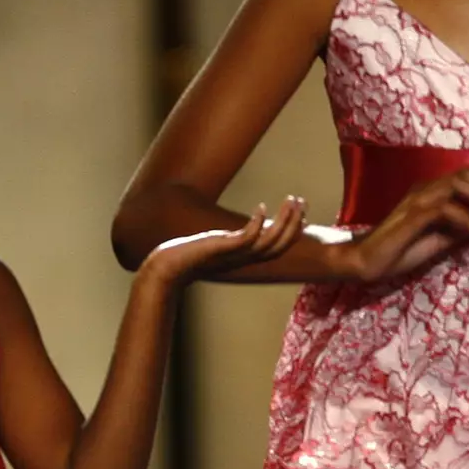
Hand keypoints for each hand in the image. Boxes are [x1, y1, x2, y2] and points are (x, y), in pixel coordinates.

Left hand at [141, 196, 308, 286]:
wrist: (166, 269)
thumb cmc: (187, 258)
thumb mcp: (213, 247)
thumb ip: (226, 242)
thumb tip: (229, 233)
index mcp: (245, 259)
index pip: (278, 247)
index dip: (293, 231)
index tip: (301, 213)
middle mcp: (244, 259)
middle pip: (281, 245)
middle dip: (294, 223)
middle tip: (302, 200)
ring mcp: (234, 255)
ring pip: (270, 242)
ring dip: (284, 221)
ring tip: (292, 199)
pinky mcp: (221, 249)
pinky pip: (247, 238)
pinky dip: (257, 224)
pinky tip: (261, 206)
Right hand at [340, 171, 468, 284]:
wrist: (366, 261)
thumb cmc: (399, 251)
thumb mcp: (438, 240)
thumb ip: (458, 232)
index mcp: (429, 192)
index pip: (465, 178)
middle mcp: (424, 190)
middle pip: (464, 175)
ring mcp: (416, 201)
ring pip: (456, 185)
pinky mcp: (412, 216)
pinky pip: (444, 208)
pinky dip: (464, 218)